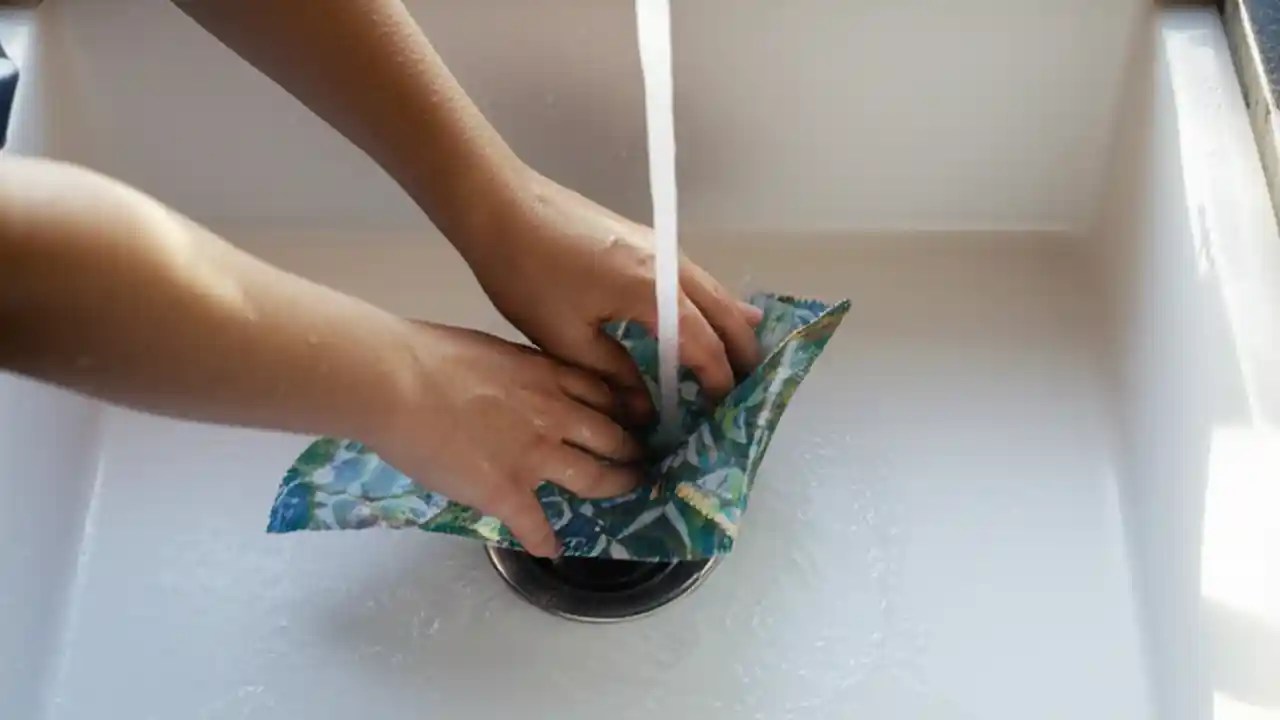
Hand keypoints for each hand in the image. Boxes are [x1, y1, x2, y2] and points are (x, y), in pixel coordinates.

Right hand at [372, 323, 642, 556]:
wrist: (396, 381)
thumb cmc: (429, 355)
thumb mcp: (493, 351)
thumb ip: (516, 373)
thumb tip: (513, 386)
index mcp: (548, 375)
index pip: (603, 393)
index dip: (623, 409)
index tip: (632, 418)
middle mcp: (555, 415)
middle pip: (613, 436)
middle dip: (632, 451)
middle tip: (640, 461)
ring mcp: (535, 456)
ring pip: (595, 477)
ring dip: (615, 487)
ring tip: (626, 493)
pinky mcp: (507, 492)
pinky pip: (537, 526)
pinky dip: (547, 541)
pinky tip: (551, 549)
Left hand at [452, 170, 763, 412]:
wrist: (500, 206)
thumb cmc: (527, 275)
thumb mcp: (565, 338)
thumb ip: (613, 375)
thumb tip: (645, 411)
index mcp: (653, 292)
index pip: (704, 346)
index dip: (717, 382)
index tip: (721, 414)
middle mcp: (670, 265)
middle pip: (725, 313)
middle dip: (740, 353)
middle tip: (746, 392)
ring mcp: (661, 247)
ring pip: (715, 291)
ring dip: (730, 326)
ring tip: (739, 363)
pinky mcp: (647, 240)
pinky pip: (695, 278)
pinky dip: (712, 304)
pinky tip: (713, 317)